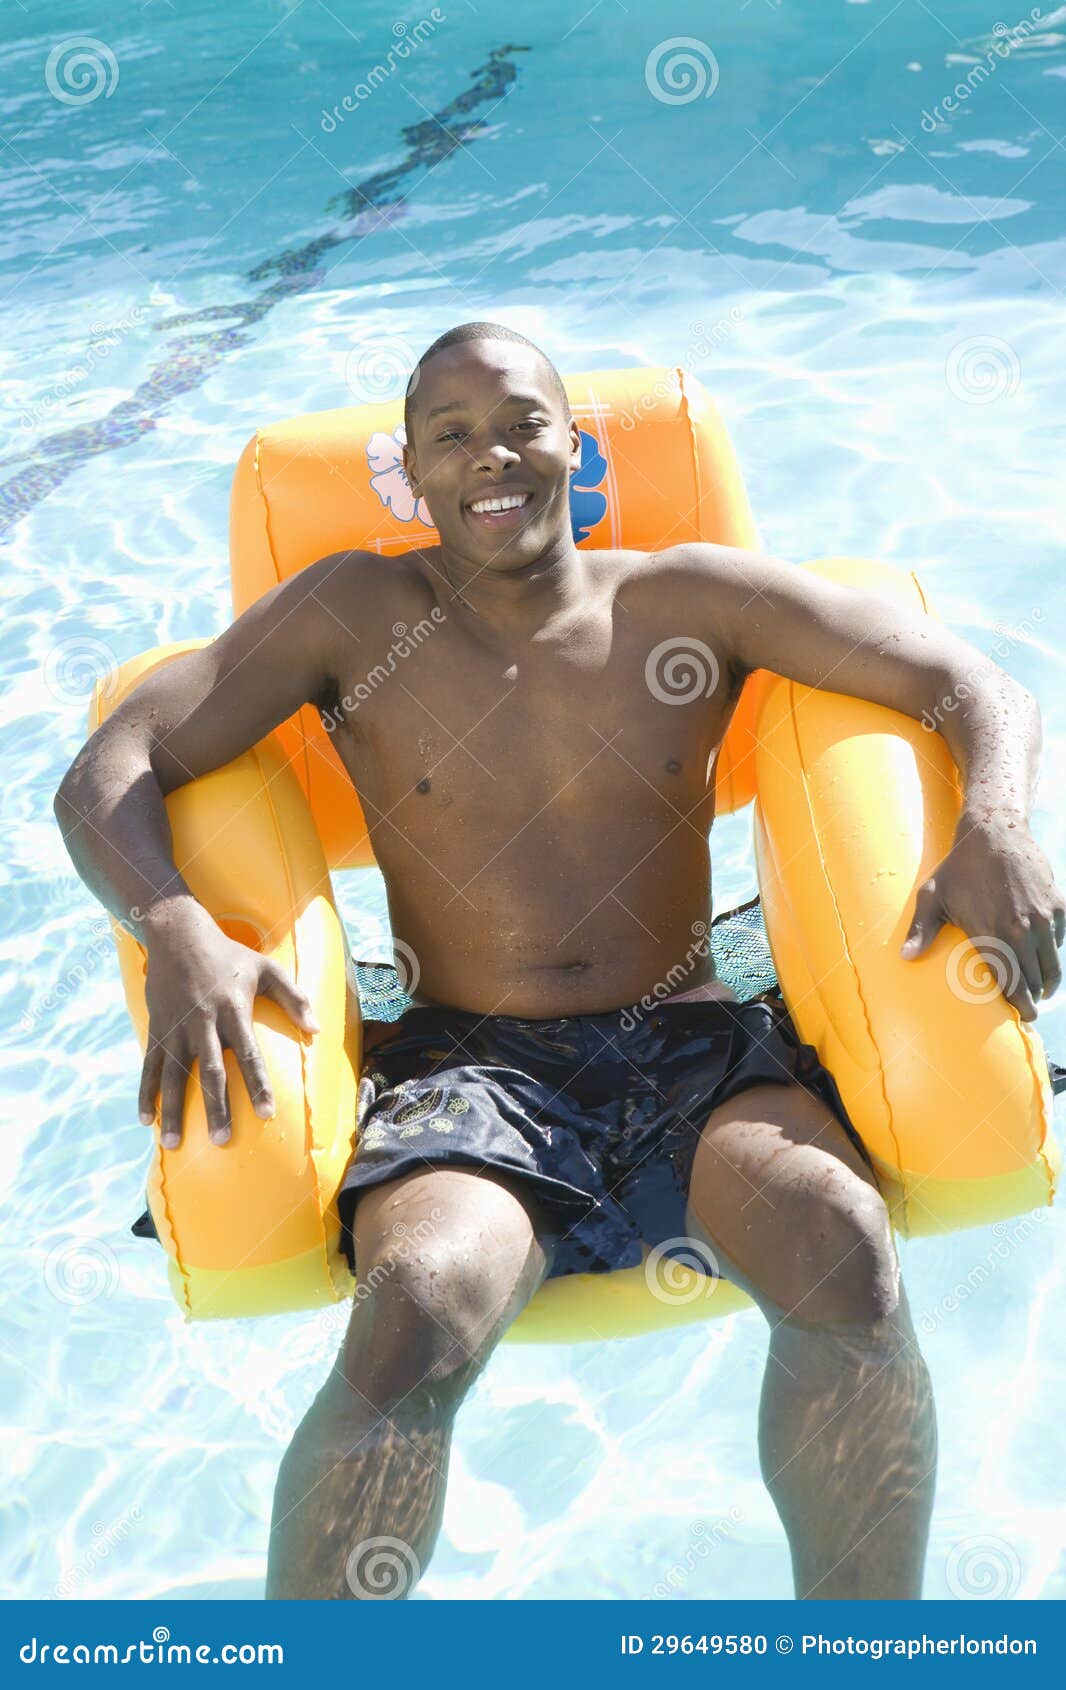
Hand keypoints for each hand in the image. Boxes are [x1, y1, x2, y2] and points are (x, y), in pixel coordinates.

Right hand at [137, 901, 319, 1147]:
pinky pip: (149, 1066)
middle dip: (216, 1107)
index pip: (248, 1054)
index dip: (258, 1084)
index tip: (266, 1114)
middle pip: (210, 1072)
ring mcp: (176, 1028)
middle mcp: (203, 1023)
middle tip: (221, 1140)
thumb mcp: (266, 968)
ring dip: (173, 1111)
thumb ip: (294, 997)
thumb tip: (317, 1030)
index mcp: (232, 1011)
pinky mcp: (156, 1028)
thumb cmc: (229, 954)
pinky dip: (145, 1093)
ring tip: (172, 1143)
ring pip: (173, 1076)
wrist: (178, 935)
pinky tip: (145, 1119)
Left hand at [900, 819, 1064, 1021]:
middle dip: (1033, 998)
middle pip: (1034, 980)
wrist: (995, 832)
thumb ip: (921, 930)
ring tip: (1040, 991)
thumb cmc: (959, 867)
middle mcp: (1022, 931)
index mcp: (992, 935)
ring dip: (1047, 982)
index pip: (1012, 984)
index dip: (1020, 1005)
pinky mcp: (1058, 906)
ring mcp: (1044, 919)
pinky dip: (1052, 953)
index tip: (1023, 1017)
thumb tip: (905, 958)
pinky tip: (1042, 957)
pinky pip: (1058, 941)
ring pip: (1051, 965)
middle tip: (1029, 1009)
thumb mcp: (933, 896)